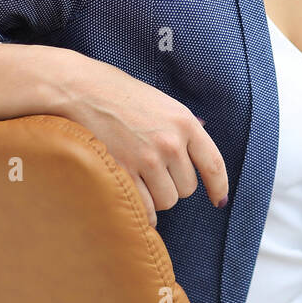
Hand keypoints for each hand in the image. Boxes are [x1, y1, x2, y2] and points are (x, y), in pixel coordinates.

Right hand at [56, 53, 228, 227]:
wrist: (83, 91)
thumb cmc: (121, 96)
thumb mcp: (162, 105)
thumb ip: (182, 130)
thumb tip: (198, 157)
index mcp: (184, 122)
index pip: (213, 164)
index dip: (219, 187)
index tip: (219, 201)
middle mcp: (170, 142)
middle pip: (187, 188)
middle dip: (174, 185)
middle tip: (156, 172)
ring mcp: (147, 159)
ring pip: (167, 200)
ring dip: (157, 197)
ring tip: (141, 178)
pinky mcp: (124, 172)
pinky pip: (146, 208)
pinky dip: (143, 211)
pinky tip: (136, 202)